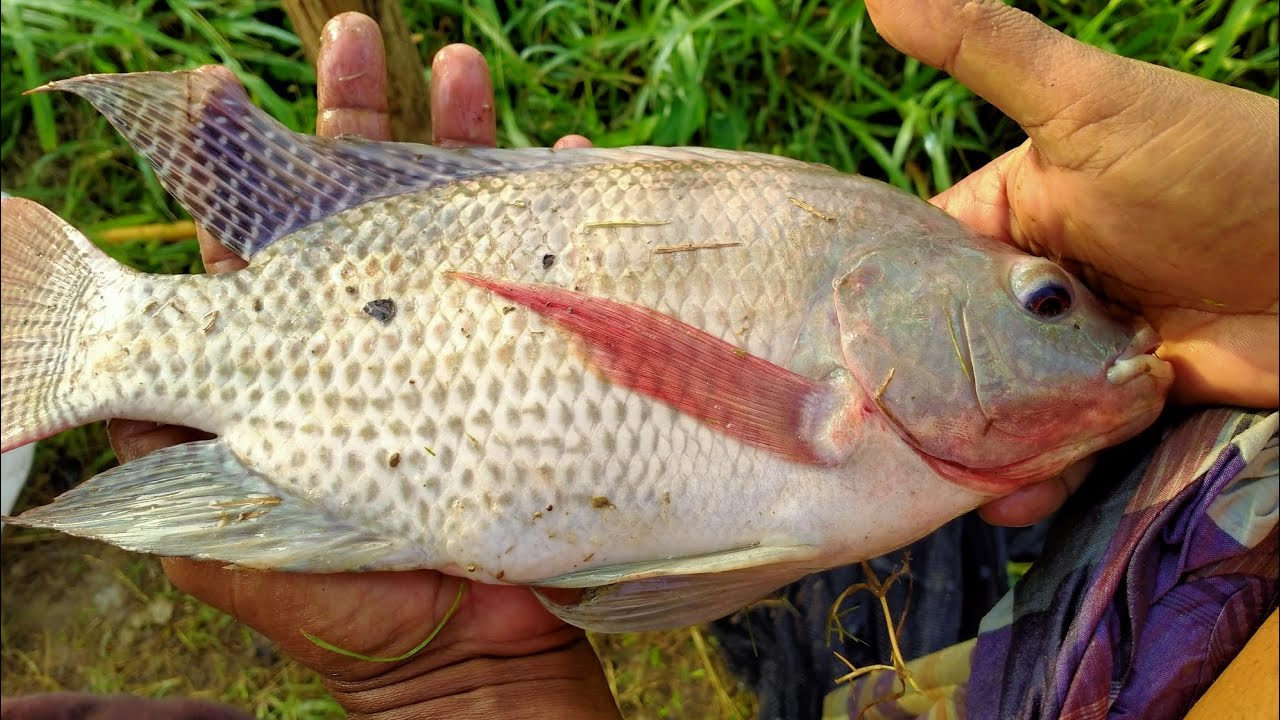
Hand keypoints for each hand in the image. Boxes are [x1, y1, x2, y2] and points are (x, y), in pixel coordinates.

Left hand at [107, 14, 616, 718]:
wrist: (473, 661)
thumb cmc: (351, 610)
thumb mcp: (231, 533)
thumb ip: (165, 456)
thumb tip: (102, 381)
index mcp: (296, 363)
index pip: (267, 244)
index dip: (254, 164)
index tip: (242, 86)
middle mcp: (377, 336)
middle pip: (364, 208)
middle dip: (364, 118)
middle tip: (368, 37)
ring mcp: (461, 341)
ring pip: (454, 220)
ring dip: (457, 142)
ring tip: (465, 71)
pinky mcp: (533, 361)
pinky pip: (549, 271)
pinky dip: (555, 216)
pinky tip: (562, 164)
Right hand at [864, 0, 1278, 525]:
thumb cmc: (1219, 166)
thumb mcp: (1092, 103)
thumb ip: (986, 47)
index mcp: (1014, 215)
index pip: (921, 264)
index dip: (877, 307)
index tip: (826, 354)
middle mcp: (1039, 287)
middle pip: (955, 350)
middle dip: (925, 397)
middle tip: (882, 443)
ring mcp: (1082, 350)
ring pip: (1003, 408)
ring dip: (978, 449)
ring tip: (947, 486)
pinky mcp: (1126, 403)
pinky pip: (1065, 447)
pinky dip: (1041, 478)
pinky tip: (1013, 500)